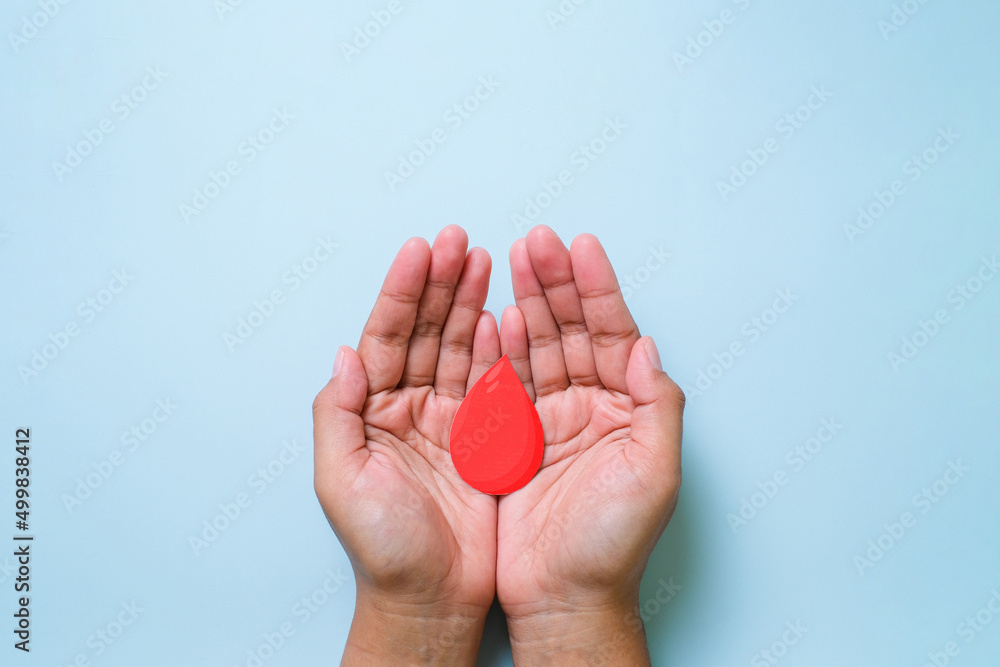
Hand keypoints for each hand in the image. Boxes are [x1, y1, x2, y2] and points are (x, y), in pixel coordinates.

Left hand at [312, 225, 501, 664]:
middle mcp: (407, 409)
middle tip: (459, 239)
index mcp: (370, 413)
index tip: (421, 250)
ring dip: (469, 302)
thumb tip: (344, 353)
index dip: (403, 292)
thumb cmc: (383, 548)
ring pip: (456, 347)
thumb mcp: (342, 481)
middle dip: (441, 283)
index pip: (385, 337)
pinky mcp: (481, 439)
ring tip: (483, 259)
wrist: (432, 597)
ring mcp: (446, 420)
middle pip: (424, 331)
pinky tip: (500, 315)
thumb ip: (337, 414)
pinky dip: (495, 347)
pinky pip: (488, 382)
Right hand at [496, 226, 684, 664]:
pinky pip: (509, 382)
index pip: (614, 334)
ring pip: (542, 348)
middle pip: (574, 330)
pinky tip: (497, 317)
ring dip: (528, 302)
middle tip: (537, 241)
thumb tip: (647, 346)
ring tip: (513, 260)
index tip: (582, 247)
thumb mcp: (653, 475)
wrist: (563, 596)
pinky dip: (504, 348)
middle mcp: (592, 407)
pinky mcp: (517, 440)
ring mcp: (553, 420)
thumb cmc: (611, 545)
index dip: (598, 289)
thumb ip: (656, 407)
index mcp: (627, 410)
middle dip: (556, 283)